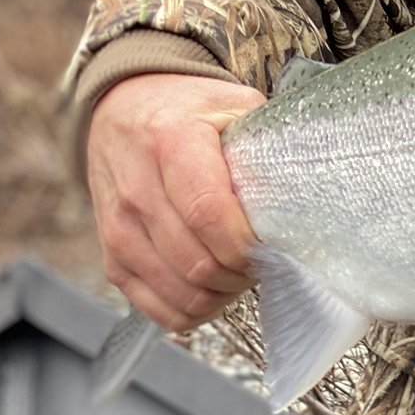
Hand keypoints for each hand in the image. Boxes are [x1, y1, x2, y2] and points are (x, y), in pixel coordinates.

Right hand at [87, 72, 266, 329]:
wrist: (122, 109)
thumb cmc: (187, 110)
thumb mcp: (232, 105)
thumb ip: (264, 143)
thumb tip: (303, 190)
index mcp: (171, 142)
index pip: (208, 212)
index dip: (245, 244)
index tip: (271, 246)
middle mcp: (137, 189)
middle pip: (196, 262)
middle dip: (241, 273)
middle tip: (265, 261)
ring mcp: (118, 228)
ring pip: (178, 292)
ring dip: (220, 295)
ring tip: (241, 272)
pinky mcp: (112, 257)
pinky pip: (154, 307)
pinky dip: (191, 310)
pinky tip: (212, 288)